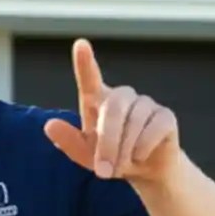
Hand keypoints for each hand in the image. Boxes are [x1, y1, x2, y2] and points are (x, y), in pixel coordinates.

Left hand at [44, 39, 181, 184]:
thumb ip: (68, 141)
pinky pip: (154, 129)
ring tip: (121, 166)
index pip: (90, 78)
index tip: (80, 44)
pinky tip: (141, 156)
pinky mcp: (165, 116)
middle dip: (108, 142)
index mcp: (98, 102)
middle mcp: (122, 97)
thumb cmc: (111, 159)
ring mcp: (145, 104)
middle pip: (113, 109)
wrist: (145, 171)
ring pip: (134, 122)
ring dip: (124, 150)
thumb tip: (49, 125)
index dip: (85, 62)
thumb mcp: (85, 156)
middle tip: (103, 171)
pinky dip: (143, 148)